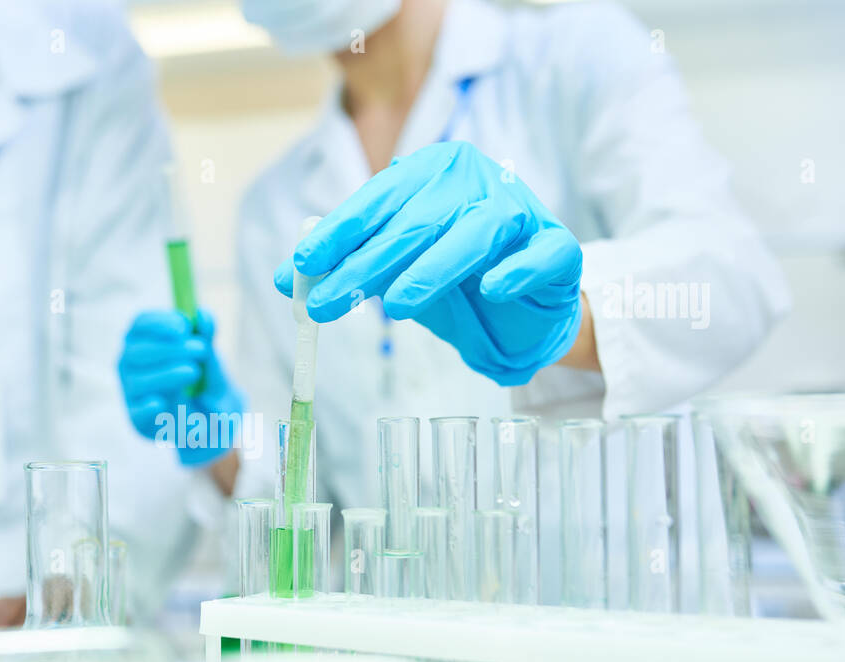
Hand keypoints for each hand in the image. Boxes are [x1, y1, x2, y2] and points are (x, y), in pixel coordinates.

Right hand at [117, 309, 245, 465]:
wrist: (211, 419)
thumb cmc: (203, 380)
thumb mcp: (210, 358)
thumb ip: (206, 336)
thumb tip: (203, 316)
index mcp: (143, 340)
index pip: (140, 324)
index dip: (160, 322)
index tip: (185, 327)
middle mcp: (130, 364)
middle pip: (136, 351)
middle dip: (170, 348)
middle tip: (200, 349)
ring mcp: (131, 392)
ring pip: (138, 381)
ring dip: (167, 374)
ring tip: (194, 372)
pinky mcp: (138, 419)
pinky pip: (138, 413)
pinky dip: (149, 407)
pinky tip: (162, 403)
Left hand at [274, 141, 582, 385]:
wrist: (525, 303)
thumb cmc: (453, 275)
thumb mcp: (393, 268)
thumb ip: (346, 265)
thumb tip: (285, 279)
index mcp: (432, 171)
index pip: (377, 200)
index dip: (338, 233)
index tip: (302, 265)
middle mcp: (476, 179)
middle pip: (416, 220)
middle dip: (366, 265)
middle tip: (327, 303)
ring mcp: (521, 210)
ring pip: (475, 233)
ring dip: (433, 269)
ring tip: (397, 306)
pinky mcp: (558, 248)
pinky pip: (539, 255)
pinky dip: (516, 270)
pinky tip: (492, 288)